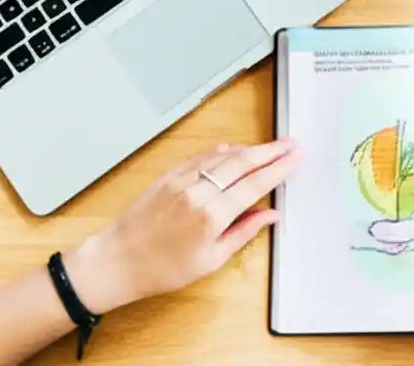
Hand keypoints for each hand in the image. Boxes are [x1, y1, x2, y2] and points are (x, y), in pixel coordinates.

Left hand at [61, 140, 300, 313]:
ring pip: (223, 155)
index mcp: (212, 216)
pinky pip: (200, 157)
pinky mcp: (168, 176)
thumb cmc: (163, 269)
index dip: (279, 169)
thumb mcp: (211, 260)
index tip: (295, 159)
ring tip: (268, 147)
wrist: (118, 261)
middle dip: (270, 152)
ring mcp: (181, 180)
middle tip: (290, 145)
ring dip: (249, 149)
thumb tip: (269, 214)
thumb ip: (244, 232)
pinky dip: (220, 151)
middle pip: (243, 162)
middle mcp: (198, 192)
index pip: (256, 184)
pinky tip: (232, 149)